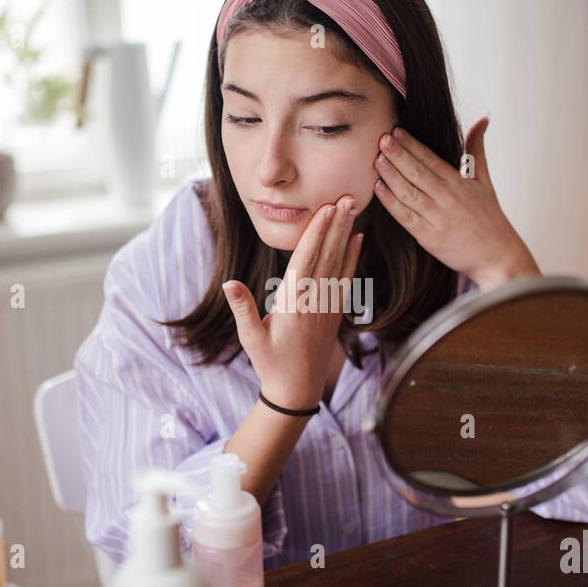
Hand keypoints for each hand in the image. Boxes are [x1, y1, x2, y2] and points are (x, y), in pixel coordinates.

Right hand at [222, 195, 362, 409]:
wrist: (298, 390)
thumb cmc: (270, 363)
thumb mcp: (250, 338)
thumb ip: (242, 309)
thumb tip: (229, 283)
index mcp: (293, 304)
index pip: (306, 261)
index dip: (316, 234)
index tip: (325, 210)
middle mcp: (315, 301)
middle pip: (327, 255)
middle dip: (336, 225)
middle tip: (346, 196)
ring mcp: (328, 305)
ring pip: (339, 262)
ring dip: (346, 234)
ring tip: (352, 207)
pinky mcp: (334, 311)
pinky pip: (346, 278)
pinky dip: (352, 256)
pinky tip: (358, 238)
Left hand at [372, 117, 539, 289]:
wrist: (498, 257)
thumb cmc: (490, 219)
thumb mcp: (485, 181)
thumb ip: (477, 150)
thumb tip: (482, 120)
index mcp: (459, 183)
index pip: (431, 159)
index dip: (412, 145)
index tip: (396, 131)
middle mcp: (448, 198)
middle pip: (417, 172)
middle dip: (398, 154)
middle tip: (381, 139)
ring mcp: (438, 218)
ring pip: (409, 193)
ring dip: (391, 175)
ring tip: (376, 160)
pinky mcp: (429, 238)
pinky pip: (406, 217)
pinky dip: (391, 202)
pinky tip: (379, 188)